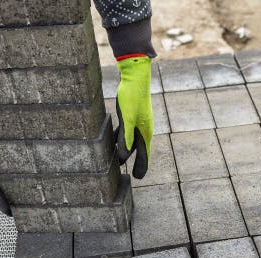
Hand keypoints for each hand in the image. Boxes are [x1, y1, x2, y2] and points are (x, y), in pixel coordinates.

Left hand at [116, 56, 153, 178]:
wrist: (135, 77)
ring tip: (121, 162)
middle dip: (136, 162)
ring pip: (132, 141)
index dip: (142, 166)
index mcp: (145, 132)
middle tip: (134, 175)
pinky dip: (122, 140)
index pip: (144, 154)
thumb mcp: (127, 119)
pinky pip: (126, 132)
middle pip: (140, 150)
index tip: (139, 178)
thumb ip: (125, 138)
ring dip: (128, 151)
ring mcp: (138, 122)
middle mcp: (143, 129)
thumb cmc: (132, 97)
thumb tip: (125, 156)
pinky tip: (116, 143)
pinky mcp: (131, 116)